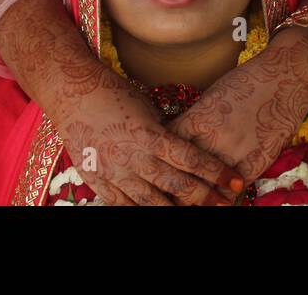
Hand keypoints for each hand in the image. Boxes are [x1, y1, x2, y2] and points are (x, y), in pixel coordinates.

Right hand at [49, 63, 245, 205]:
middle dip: (205, 197)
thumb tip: (185, 149)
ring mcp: (115, 173)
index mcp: (151, 135)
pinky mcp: (98, 181)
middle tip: (225, 204)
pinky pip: (123, 205)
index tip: (235, 181)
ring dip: (176, 210)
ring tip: (194, 213)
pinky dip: (142, 211)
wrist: (72, 94)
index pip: (192, 159)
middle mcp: (135, 157)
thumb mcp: (147, 108)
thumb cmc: (114, 94)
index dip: (216, 172)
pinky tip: (157, 211)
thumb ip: (165, 133)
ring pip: (152, 202)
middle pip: (177, 186)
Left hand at [167, 27, 307, 186]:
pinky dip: (221, 196)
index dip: (159, 163)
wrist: (286, 76)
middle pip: (182, 174)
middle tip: (166, 191)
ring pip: (206, 188)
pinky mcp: (256, 162)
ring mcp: (235, 151)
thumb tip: (175, 138)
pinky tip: (215, 198)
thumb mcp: (212, 97)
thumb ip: (195, 121)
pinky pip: (232, 189)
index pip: (167, 149)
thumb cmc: (247, 82)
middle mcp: (214, 137)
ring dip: (196, 195)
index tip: (155, 170)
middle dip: (172, 186)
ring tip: (186, 201)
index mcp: (198, 118)